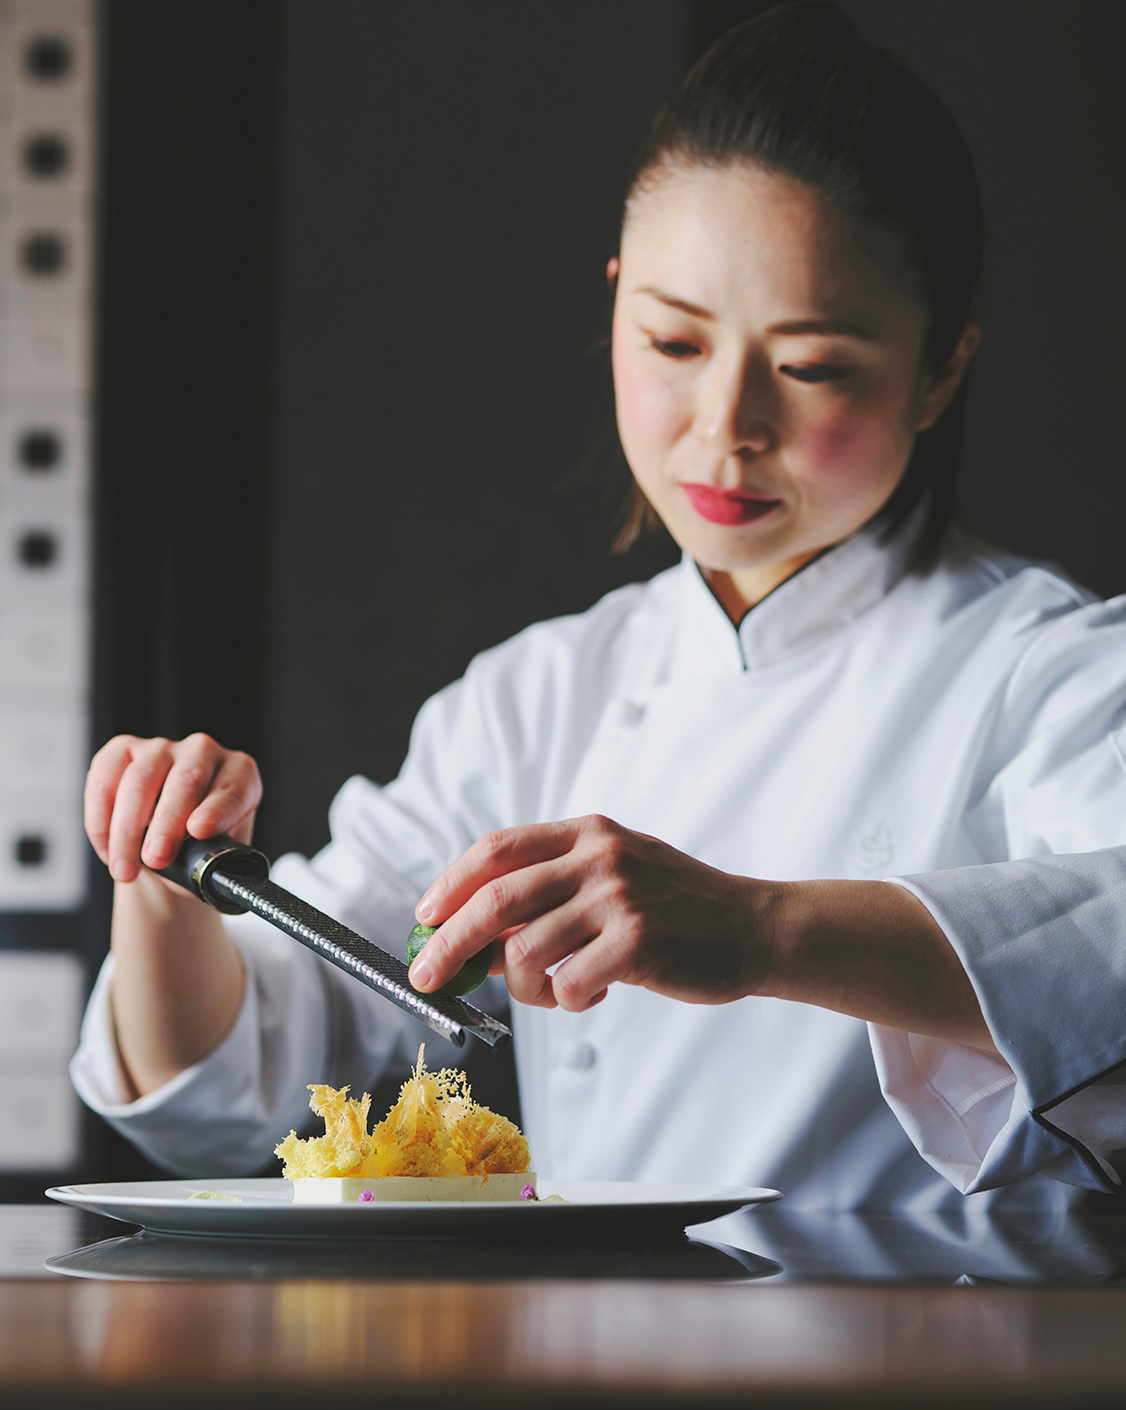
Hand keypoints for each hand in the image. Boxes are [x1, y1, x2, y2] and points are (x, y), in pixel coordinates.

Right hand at [84, 733, 261, 883]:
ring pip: (140, 780)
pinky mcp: (123, 750)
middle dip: (167, 824)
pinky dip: (101, 819)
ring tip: (125, 870)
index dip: (216, 809)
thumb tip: (208, 872)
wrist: (167, 846)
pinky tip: (107, 850)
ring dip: (127, 830)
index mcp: (240, 774)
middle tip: (155, 858)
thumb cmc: (197, 848)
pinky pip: (104, 778)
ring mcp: (162, 747)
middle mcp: (204, 752)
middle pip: (185, 780)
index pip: (233, 788)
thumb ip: (215, 859)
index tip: (199, 831)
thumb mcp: (216, 857)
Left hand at [408, 815, 778, 1011]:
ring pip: (526, 952)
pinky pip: (568, 985)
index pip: (497, 849)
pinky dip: (568, 1001)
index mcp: (587, 832)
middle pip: (495, 900)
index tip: (424, 916)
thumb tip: (476, 938)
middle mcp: (599, 856)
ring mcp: (618, 897)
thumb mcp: (615, 875)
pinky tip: (597, 993)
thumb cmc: (677, 908)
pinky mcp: (637, 941)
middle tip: (427, 976)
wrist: (755, 927)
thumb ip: (552, 893)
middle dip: (450, 943)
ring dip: (524, 987)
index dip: (450, 883)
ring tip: (552, 991)